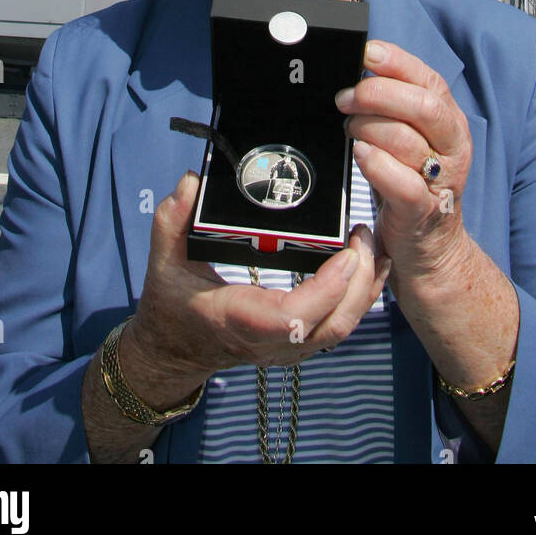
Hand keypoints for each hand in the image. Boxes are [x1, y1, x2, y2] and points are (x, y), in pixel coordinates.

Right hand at [124, 172, 389, 407]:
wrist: (174, 350)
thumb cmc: (172, 303)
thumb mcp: (164, 260)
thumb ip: (172, 221)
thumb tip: (191, 184)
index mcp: (239, 320)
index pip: (292, 320)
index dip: (325, 291)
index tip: (344, 254)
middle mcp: (271, 341)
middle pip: (332, 325)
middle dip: (360, 281)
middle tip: (364, 233)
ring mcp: (289, 346)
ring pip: (343, 327)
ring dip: (366, 286)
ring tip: (370, 240)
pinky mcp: (300, 341)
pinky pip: (340, 323)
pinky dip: (362, 294)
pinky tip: (371, 263)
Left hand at [336, 39, 473, 286]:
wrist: (430, 244)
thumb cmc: (410, 179)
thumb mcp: (409, 136)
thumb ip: (392, 105)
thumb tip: (357, 71)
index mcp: (449, 119)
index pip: (428, 79)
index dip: (396, 62)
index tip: (366, 53)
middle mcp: (452, 144)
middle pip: (422, 105)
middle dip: (377, 94)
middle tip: (346, 98)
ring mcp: (441, 179)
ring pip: (408, 140)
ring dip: (368, 128)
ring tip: (349, 130)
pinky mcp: (423, 210)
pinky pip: (403, 183)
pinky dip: (377, 164)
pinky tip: (361, 155)